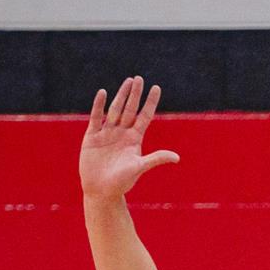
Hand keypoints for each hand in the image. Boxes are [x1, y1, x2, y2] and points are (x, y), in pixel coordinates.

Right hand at [80, 76, 179, 200]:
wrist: (101, 191)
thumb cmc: (122, 182)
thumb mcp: (139, 167)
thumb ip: (156, 159)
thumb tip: (177, 157)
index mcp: (134, 139)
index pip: (144, 116)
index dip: (150, 102)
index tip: (156, 88)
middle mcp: (122, 133)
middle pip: (130, 109)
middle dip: (134, 94)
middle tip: (139, 78)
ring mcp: (107, 133)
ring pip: (115, 110)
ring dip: (121, 96)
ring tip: (127, 81)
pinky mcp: (92, 136)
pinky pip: (96, 117)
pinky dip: (99, 105)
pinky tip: (103, 93)